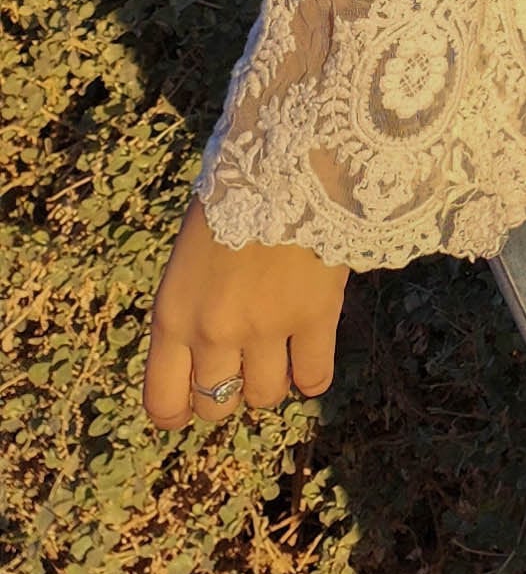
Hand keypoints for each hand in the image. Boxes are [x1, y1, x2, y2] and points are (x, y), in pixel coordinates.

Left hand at [141, 196, 349, 428]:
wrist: (289, 162)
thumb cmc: (234, 197)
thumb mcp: (190, 257)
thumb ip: (192, 305)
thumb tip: (208, 344)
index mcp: (172, 317)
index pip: (163, 400)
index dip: (179, 411)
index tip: (194, 404)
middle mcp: (213, 333)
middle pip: (215, 404)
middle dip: (229, 393)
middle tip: (244, 369)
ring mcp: (266, 329)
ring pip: (265, 395)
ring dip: (272, 383)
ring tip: (282, 358)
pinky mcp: (316, 317)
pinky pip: (315, 375)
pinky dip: (313, 377)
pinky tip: (313, 361)